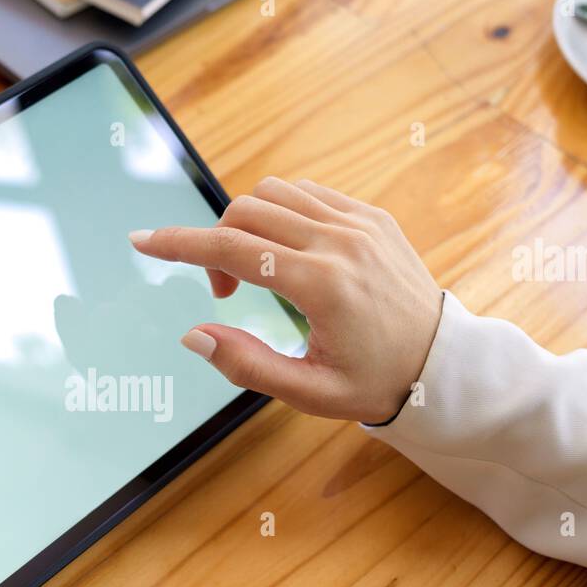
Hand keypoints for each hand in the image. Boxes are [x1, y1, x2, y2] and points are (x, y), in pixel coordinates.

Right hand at [129, 177, 442, 424]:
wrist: (443, 363)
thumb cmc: (377, 383)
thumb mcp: (310, 392)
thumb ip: (247, 365)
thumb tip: (193, 334)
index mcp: (323, 285)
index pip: (232, 250)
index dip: (179, 244)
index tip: (142, 241)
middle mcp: (340, 242)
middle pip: (246, 213)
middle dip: (215, 246)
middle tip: (225, 294)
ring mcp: (359, 222)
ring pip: (274, 194)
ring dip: (246, 225)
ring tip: (257, 272)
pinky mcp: (372, 216)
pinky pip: (308, 194)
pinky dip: (280, 214)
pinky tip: (285, 253)